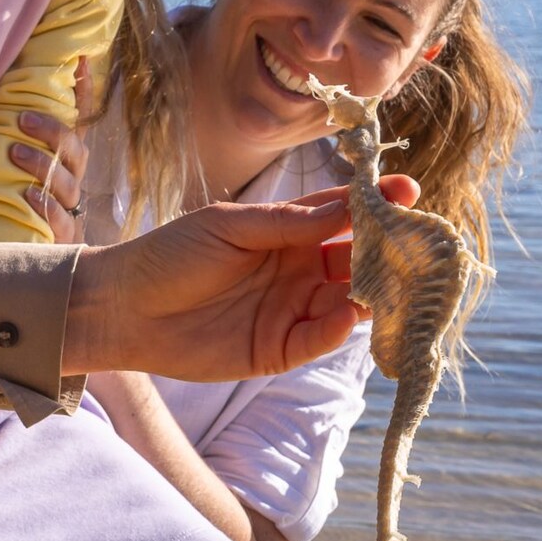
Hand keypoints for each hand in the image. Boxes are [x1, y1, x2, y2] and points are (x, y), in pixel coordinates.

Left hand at [15, 58, 95, 241]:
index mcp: (59, 157)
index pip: (78, 119)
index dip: (83, 91)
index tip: (81, 61)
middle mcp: (69, 179)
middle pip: (75, 150)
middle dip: (53, 131)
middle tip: (22, 118)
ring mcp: (67, 208)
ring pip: (68, 183)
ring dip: (42, 164)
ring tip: (14, 152)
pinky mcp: (60, 238)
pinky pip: (61, 221)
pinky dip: (46, 207)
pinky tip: (28, 195)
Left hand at [63, 176, 418, 378]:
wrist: (122, 307)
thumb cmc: (170, 255)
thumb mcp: (229, 226)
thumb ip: (289, 222)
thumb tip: (350, 205)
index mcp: (287, 232)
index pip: (342, 216)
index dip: (375, 205)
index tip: (407, 190)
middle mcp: (297, 271)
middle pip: (356, 260)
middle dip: (388, 251)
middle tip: (419, 243)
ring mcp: (291, 311)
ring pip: (348, 301)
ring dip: (374, 292)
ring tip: (397, 278)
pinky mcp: (278, 350)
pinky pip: (319, 338)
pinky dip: (337, 328)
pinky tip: (349, 312)